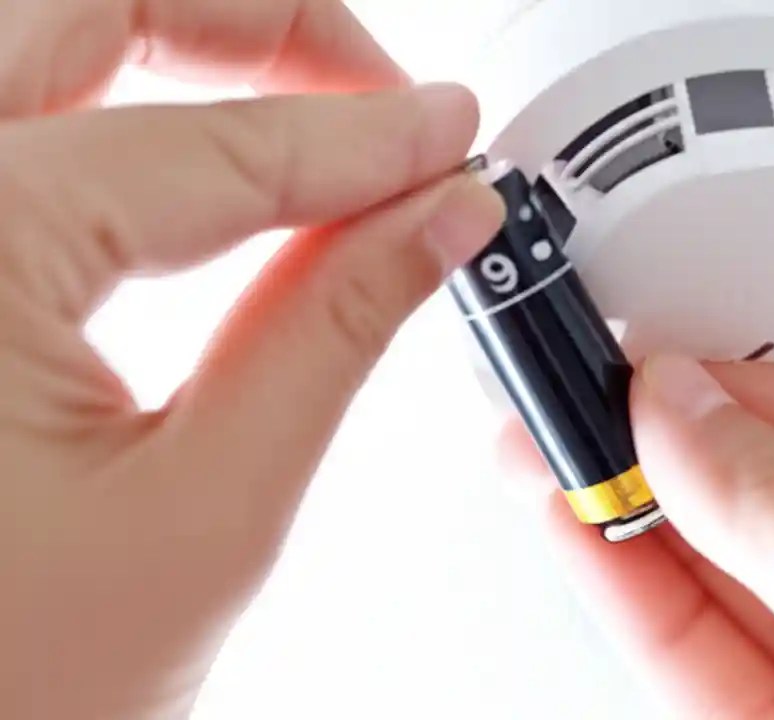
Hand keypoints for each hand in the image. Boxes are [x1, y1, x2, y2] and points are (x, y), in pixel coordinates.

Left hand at [0, 2, 503, 716]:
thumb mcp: (207, 511)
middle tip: (380, 91)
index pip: (210, 148)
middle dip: (260, 29)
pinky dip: (118, 117)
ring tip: (308, 109)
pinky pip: (9, 132)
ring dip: (181, 53)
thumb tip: (435, 222)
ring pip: (36, 43)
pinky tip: (205, 162)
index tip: (450, 142)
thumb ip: (335, 330)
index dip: (361, 141)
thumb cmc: (0, 694)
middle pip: (91, 12)